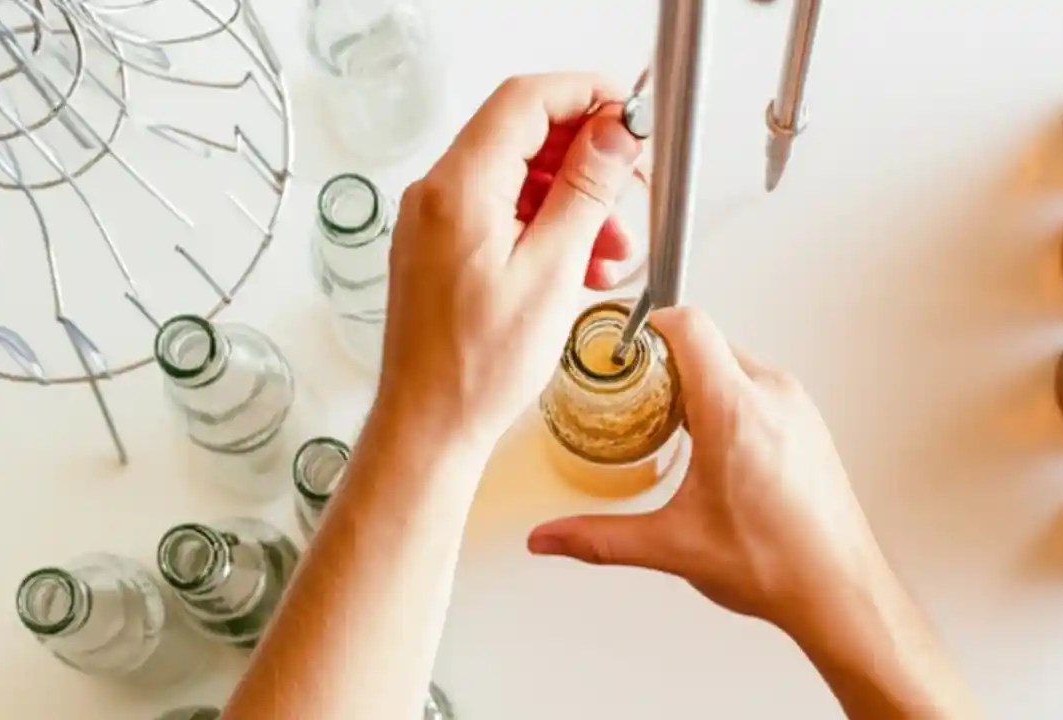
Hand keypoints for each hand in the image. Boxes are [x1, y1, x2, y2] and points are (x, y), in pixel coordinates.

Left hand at [376, 73, 643, 442]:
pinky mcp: (443, 246)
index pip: (525, 101)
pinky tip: (580, 266)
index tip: (627, 110)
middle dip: (586, 156)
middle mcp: (438, 193)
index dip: (584, 94)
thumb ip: (586, 191)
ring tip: (612, 250)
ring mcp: (436, 220)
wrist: (431, 423)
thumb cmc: (478, 367)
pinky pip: (501, 212)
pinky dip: (546, 227)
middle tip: (632, 184)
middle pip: (522, 135)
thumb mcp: (552, 270)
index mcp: (460, 188)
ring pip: (518, 177)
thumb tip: (613, 133)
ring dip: (573, 200)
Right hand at [528, 308, 884, 627]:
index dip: (649, 324)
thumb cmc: (776, 564)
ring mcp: (795, 406)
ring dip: (699, 380)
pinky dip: (728, 397)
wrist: (839, 590)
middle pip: (707, 341)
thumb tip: (550, 537)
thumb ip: (600, 538)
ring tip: (672, 424)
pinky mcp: (807, 421)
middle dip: (665, 362)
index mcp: (735, 410)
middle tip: (636, 395)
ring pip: (734, 362)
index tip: (624, 344)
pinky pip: (759, 384)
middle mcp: (771, 395)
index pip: (689, 325)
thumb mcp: (673, 546)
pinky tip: (712, 444)